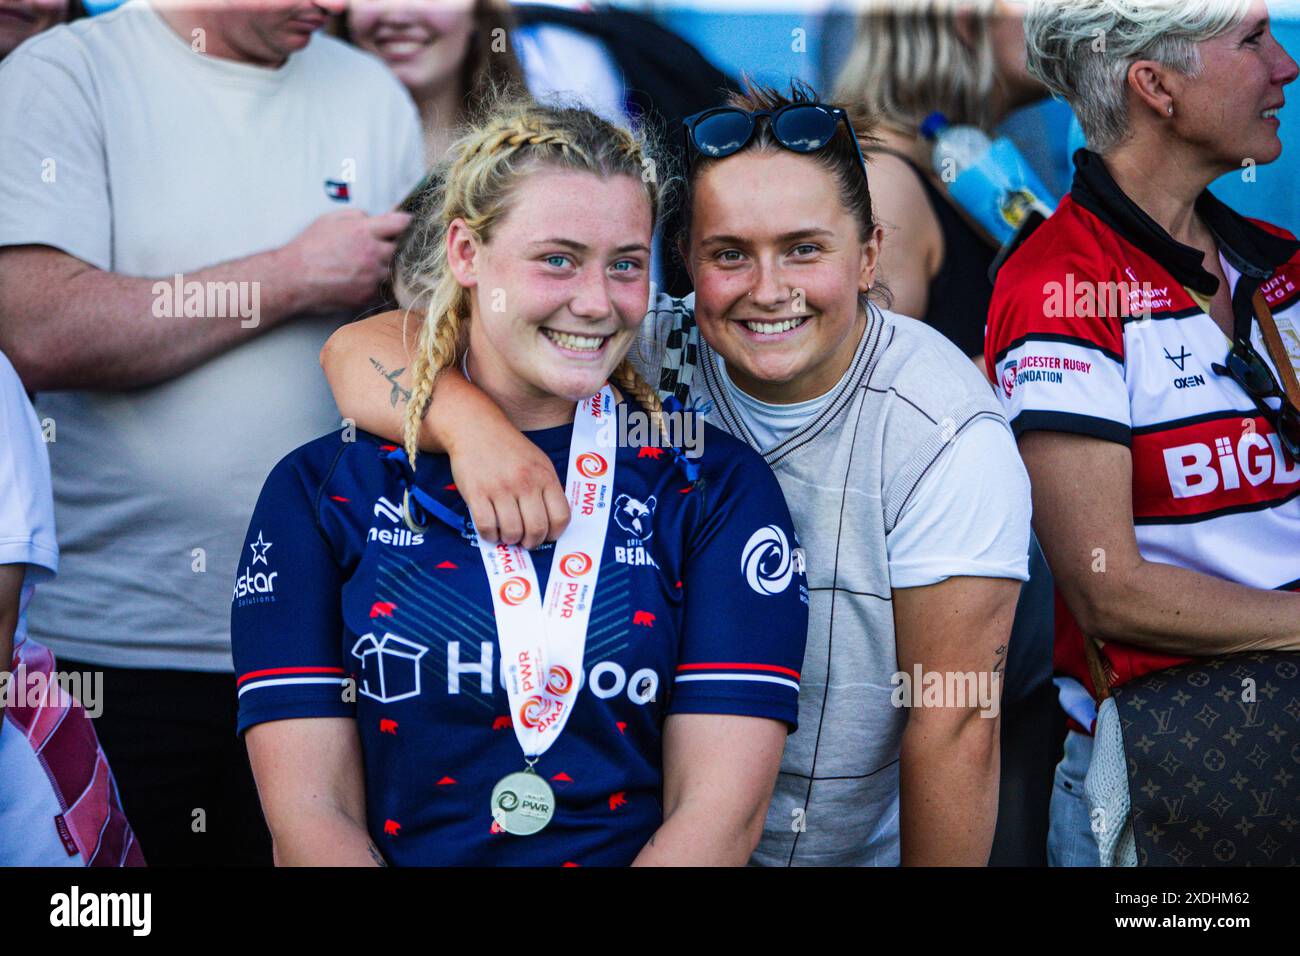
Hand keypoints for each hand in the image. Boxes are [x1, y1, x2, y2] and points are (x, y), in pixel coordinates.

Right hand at [285, 209, 411, 313]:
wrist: (293, 278)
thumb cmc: (309, 247)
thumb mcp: (330, 220)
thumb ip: (358, 216)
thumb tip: (376, 218)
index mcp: (365, 231)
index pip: (400, 223)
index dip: (403, 222)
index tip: (405, 223)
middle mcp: (372, 253)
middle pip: (398, 249)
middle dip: (389, 246)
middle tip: (373, 248)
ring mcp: (372, 276)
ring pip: (391, 270)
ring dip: (382, 267)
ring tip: (360, 265)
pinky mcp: (368, 295)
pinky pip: (380, 287)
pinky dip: (373, 283)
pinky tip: (356, 279)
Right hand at [448, 418, 569, 549]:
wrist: (477, 428)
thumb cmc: (509, 448)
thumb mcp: (539, 462)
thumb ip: (548, 488)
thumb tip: (553, 522)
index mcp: (545, 476)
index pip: (561, 517)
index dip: (555, 534)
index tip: (546, 536)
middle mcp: (525, 483)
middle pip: (537, 529)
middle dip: (532, 542)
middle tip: (525, 541)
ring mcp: (500, 488)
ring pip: (512, 532)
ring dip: (510, 540)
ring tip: (507, 534)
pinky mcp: (477, 493)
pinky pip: (486, 526)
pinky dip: (490, 536)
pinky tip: (491, 530)